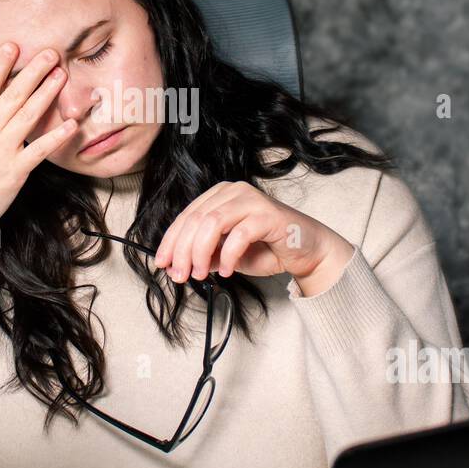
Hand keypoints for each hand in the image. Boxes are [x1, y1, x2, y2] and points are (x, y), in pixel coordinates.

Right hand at [0, 41, 76, 260]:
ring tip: (61, 75)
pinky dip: (55, 136)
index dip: (0, 66)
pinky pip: (39, 150)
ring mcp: (2, 151)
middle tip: (50, 53)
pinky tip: (71, 123)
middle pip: (13, 96)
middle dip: (32, 72)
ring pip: (28, 116)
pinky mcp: (15, 172)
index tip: (12, 47)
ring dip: (46, 94)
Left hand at [153, 180, 354, 292]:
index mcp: (220, 195)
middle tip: (179, 275)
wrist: (306, 251)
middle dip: (182, 250)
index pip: (186, 216)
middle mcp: (234, 192)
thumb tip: (176, 265)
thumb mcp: (226, 254)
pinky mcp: (267, 214)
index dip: (171, 241)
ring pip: (212, 222)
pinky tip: (228, 271)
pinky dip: (228, 255)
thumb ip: (205, 254)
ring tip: (201, 274)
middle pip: (196, 219)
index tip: (162, 264)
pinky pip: (239, 234)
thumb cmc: (266, 249)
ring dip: (201, 252)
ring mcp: (251, 200)